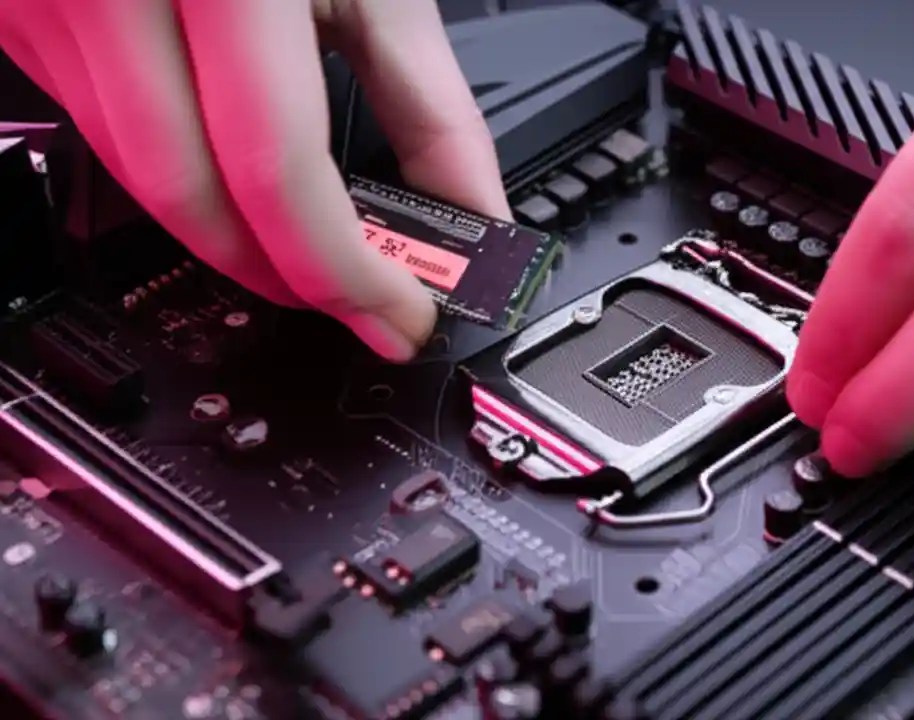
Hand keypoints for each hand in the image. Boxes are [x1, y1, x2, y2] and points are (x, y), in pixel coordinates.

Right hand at [0, 0, 507, 360]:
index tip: (398, 317)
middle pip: (192, 200)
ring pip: (138, 181)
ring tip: (305, 236)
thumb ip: (430, 105)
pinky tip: (225, 160)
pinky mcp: (14, 19)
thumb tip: (476, 212)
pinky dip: (176, 173)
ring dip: (232, 233)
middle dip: (285, 276)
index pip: (276, 172)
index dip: (346, 272)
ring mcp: (40, 3)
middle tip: (358, 294)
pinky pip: (98, 136)